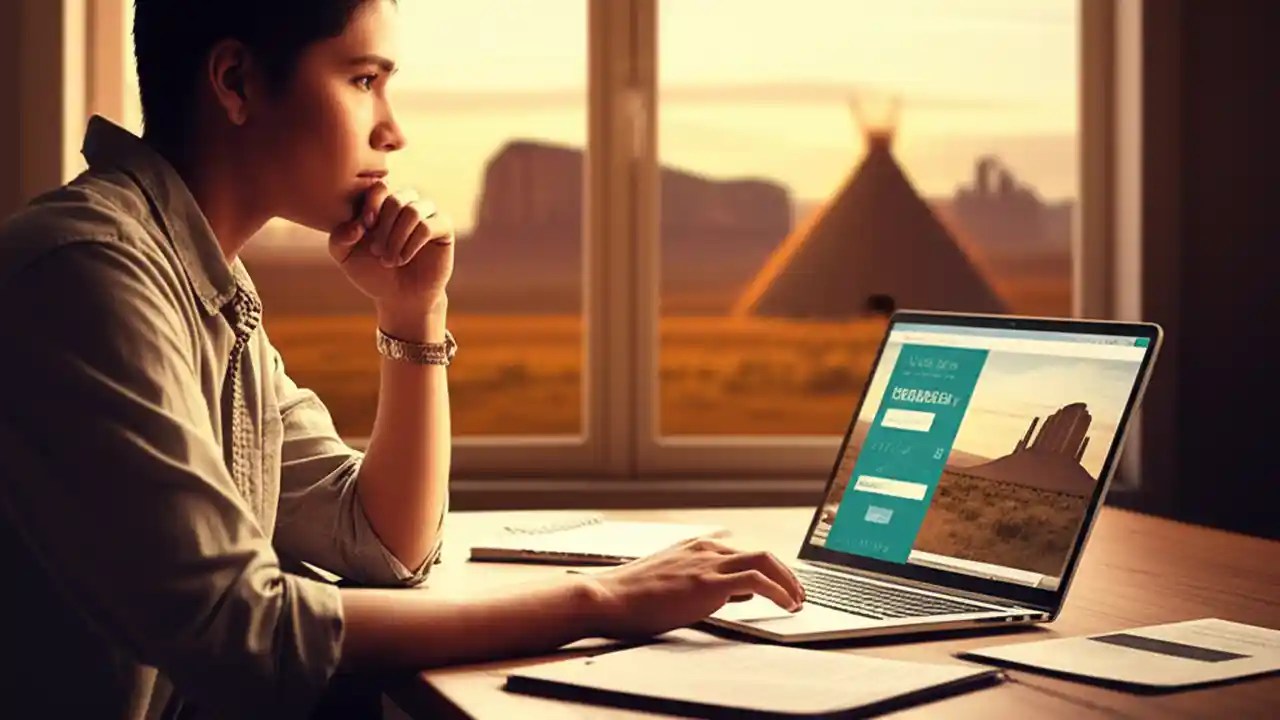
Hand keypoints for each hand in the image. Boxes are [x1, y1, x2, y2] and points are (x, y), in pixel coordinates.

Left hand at [329, 182, 453, 313]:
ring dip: (397, 238)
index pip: (379, 186)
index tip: (364, 227)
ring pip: (413, 211)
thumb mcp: (345, 257)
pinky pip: (428, 226)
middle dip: (384, 228)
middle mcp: (406, 204)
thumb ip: (339, 237)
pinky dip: (411, 245)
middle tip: (377, 252)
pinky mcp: (443, 228)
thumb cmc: (372, 273)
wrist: (400, 297)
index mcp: (382, 203)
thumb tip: (357, 225)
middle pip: (396, 199)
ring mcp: (426, 214)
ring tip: (389, 260)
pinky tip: (403, 260)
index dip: (371, 203)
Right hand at [582, 538, 805, 638]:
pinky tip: (786, 605)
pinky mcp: (708, 582)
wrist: (609, 597)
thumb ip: (704, 583)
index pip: (744, 554)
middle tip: (798, 594)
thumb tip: (737, 594)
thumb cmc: (633, 596)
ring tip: (798, 601)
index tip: (782, 587)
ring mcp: (708, 563)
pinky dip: (777, 591)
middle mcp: (706, 549)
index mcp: (697, 547)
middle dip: (786, 574)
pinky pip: (756, 580)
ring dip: (788, 582)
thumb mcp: (673, 582)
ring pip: (764, 561)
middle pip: (761, 554)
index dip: (769, 571)